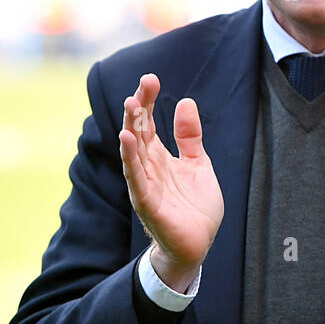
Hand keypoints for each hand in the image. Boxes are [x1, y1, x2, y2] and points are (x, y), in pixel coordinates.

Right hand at [118, 73, 223, 291]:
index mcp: (159, 156)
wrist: (198, 244)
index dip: (148, 101)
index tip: (151, 79)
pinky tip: (126, 139)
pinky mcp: (146, 202)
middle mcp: (148, 167)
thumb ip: (189, 137)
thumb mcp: (198, 164)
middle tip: (144, 83)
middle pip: (139, 131)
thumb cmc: (195, 207)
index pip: (149, 123)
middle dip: (139, 107)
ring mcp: (145, 184)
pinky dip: (130, 159)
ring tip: (130, 103)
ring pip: (133, 151)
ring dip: (130, 127)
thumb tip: (186, 102)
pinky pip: (135, 178)